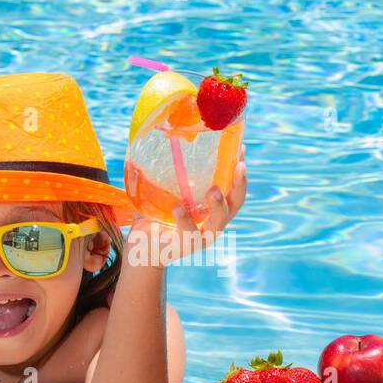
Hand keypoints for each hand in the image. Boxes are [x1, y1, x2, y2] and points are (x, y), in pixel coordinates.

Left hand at [127, 152, 246, 266]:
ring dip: (219, 206)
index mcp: (212, 208)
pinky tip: (179, 208)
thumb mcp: (163, 190)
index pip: (232, 188)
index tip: (241, 148)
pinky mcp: (186, 247)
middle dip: (239, 185)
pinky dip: (185, 220)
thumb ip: (169, 171)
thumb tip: (162, 135)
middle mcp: (213, 222)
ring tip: (214, 191)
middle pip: (235, 205)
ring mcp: (202, 236)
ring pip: (218, 222)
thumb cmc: (155, 214)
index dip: (239, 170)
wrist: (141, 247)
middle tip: (239, 167)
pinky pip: (189, 233)